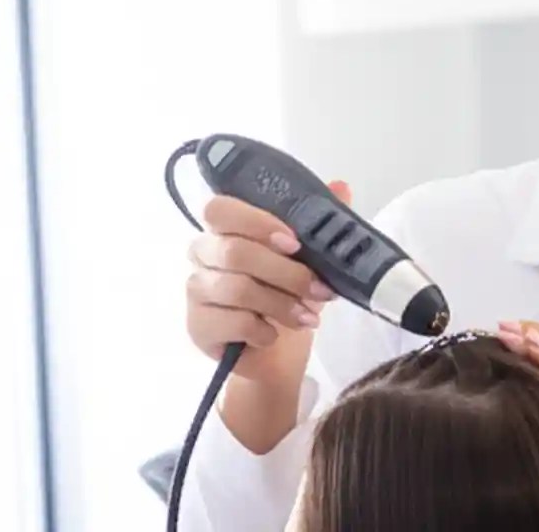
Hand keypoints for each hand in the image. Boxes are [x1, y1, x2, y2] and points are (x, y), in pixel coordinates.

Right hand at [184, 180, 349, 384]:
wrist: (276, 352)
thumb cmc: (287, 295)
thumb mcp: (310, 258)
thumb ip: (320, 222)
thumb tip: (341, 187)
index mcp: (226, 228)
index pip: (221, 209)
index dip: (257, 222)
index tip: (294, 242)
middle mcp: (204, 252)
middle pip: (235, 251)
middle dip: (286, 273)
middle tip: (319, 289)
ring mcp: (197, 289)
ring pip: (237, 288)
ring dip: (281, 304)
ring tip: (308, 317)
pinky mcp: (197, 325)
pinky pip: (231, 322)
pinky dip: (262, 330)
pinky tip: (273, 334)